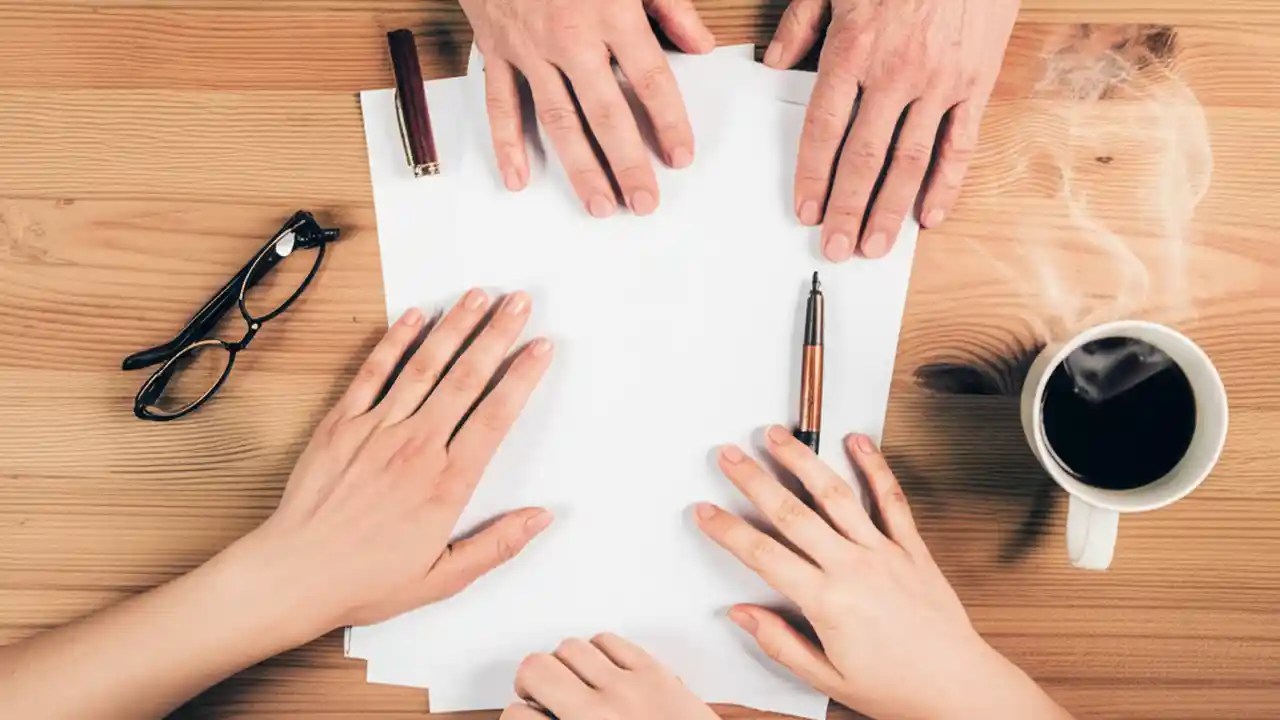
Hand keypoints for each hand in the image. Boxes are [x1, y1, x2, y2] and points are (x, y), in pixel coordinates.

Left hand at [246, 289, 554, 634]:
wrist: (295, 573)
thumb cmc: (365, 579)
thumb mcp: (444, 577)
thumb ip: (497, 544)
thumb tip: (540, 518)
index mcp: (446, 483)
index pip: (495, 416)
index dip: (522, 376)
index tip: (540, 348)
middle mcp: (416, 446)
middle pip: (467, 378)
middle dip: (497, 334)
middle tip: (519, 302)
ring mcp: (377, 429)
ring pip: (425, 366)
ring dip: (454, 326)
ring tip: (477, 296)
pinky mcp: (342, 423)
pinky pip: (373, 372)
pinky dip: (395, 341)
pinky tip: (415, 317)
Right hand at [461, 0, 714, 216]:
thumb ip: (670, 5)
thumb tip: (702, 46)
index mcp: (610, 11)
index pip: (650, 79)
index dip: (668, 122)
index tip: (681, 156)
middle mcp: (570, 36)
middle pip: (605, 113)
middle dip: (628, 163)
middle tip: (645, 202)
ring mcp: (529, 47)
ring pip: (557, 120)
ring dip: (579, 168)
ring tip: (600, 205)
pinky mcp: (497, 49)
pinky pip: (501, 104)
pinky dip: (506, 144)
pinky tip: (519, 178)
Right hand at [501, 634, 719, 719]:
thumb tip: (540, 718)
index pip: (516, 716)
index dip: (517, 716)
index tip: (527, 717)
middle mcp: (598, 715)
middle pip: (536, 669)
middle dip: (530, 681)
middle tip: (539, 695)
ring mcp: (629, 689)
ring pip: (571, 647)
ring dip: (565, 664)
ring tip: (574, 680)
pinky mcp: (656, 674)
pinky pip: (609, 641)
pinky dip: (599, 652)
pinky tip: (604, 670)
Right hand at [695, 427, 1070, 719]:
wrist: (958, 687)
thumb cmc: (897, 687)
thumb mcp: (827, 678)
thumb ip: (780, 642)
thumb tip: (743, 613)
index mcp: (827, 602)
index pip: (764, 555)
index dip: (728, 530)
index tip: (706, 512)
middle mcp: (853, 568)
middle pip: (792, 513)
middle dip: (754, 480)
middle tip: (729, 455)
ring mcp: (884, 552)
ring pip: (835, 495)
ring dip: (803, 460)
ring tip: (778, 436)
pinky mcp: (911, 548)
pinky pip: (891, 499)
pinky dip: (875, 467)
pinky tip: (857, 442)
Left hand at [766, 0, 1018, 259]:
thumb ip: (802, 22)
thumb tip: (773, 62)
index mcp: (854, 49)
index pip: (824, 128)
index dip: (812, 174)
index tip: (805, 210)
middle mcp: (895, 73)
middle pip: (863, 157)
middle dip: (847, 209)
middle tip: (836, 247)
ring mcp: (939, 82)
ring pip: (909, 160)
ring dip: (890, 209)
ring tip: (875, 245)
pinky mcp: (976, 83)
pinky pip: (959, 143)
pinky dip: (946, 184)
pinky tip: (930, 215)